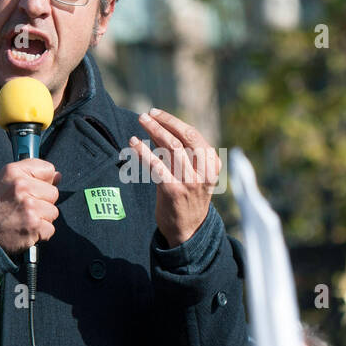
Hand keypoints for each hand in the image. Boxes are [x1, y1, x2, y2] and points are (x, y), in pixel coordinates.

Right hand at [0, 158, 60, 255]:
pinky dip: (40, 233)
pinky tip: (26, 229)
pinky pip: (51, 228)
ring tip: (24, 219)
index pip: (48, 169)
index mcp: (14, 172)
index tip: (33, 189)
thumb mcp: (5, 181)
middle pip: (53, 193)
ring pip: (53, 212)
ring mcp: (29, 207)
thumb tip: (58, 176)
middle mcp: (21, 186)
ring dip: (42, 218)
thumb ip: (31, 174)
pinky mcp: (34, 225)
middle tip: (24, 208)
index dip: (43, 182)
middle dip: (42, 202)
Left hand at [130, 108, 220, 246]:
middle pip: (184, 138)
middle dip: (164, 123)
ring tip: (141, 121)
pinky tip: (133, 143)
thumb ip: (178, 154)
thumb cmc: (187, 198)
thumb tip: (157, 130)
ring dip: (154, 131)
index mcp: (212, 165)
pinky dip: (144, 151)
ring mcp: (190, 182)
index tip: (157, 114)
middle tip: (146, 114)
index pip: (193, 136)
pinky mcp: (173, 191)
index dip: (173, 122)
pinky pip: (157, 166)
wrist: (188, 231)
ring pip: (172, 148)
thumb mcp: (191, 174)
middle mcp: (204, 172)